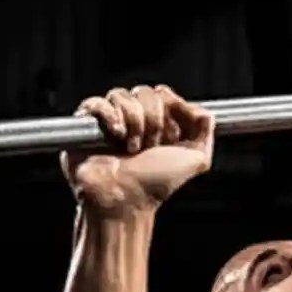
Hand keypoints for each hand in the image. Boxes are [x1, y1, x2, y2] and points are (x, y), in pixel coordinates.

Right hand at [61, 85, 214, 213]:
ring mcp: (110, 120)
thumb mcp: (197, 159)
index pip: (163, 94)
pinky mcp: (86, 125)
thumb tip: (202, 110)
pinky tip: (115, 136)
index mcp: (159, 123)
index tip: (170, 137)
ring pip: (121, 95)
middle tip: (149, 147)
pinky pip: (96, 102)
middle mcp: (135, 119)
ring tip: (131, 148)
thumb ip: (206, 130)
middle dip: (152, 120)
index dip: (170, 109)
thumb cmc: (157, 184)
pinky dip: (109, 117)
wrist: (125, 200)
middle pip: (144, 92)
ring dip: (133, 123)